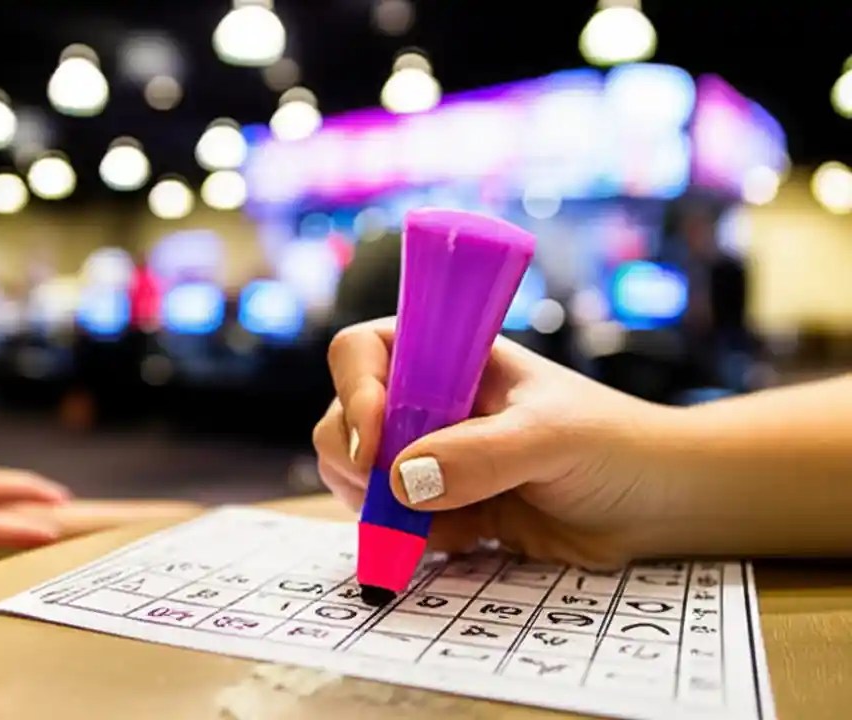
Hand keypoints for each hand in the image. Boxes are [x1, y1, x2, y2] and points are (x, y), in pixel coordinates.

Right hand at [314, 318, 670, 568]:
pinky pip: (393, 522)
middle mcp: (429, 399)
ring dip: (376, 506)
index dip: (356, 390)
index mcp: (449, 356)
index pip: (364, 351)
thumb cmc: (616, 446)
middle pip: (345, 417)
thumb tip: (401, 479)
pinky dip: (407, 538)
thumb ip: (479, 456)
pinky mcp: (443, 506)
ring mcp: (431, 454)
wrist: (657, 507)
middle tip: (392, 496)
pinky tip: (463, 539)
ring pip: (359, 474)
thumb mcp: (550, 439)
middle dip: (357, 459)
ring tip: (432, 522)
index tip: (377, 443)